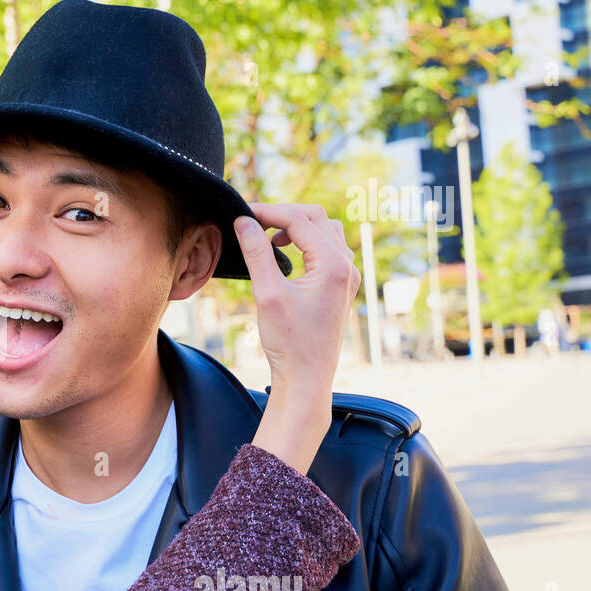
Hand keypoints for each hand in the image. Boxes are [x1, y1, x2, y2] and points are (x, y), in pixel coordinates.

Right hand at [236, 204, 359, 473]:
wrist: (306, 378)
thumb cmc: (289, 341)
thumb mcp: (267, 294)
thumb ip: (256, 253)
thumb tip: (243, 222)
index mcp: (334, 265)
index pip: (300, 221)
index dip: (269, 212)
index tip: (243, 213)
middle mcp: (347, 267)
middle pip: (317, 219)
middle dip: (284, 215)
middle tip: (253, 222)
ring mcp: (347, 277)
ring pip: (325, 232)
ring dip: (297, 227)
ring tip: (268, 238)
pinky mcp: (341, 287)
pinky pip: (327, 250)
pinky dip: (306, 243)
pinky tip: (285, 256)